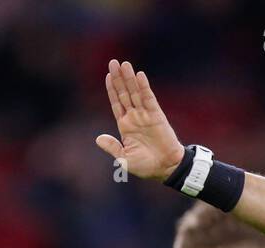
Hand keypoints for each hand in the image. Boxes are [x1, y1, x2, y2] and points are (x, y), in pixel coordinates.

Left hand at [96, 59, 185, 181]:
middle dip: (119, 78)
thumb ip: (112, 147)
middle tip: (114, 62)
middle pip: (125, 93)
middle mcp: (135, 117)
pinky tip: (139, 75)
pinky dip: (144, 87)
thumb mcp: (124, 159)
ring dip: (130, 78)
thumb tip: (98, 138)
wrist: (166, 168)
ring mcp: (145, 115)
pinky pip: (149, 98)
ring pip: (135, 93)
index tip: (108, 76)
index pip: (117, 103)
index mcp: (125, 126)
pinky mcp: (157, 116)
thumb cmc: (146, 166)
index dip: (112, 89)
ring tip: (124, 64)